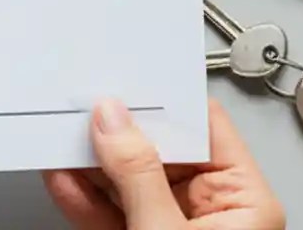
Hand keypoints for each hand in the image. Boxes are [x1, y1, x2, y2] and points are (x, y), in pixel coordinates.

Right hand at [42, 98, 284, 229]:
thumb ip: (139, 177)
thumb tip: (114, 122)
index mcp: (245, 202)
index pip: (204, 128)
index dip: (161, 104)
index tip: (120, 86)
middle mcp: (212, 212)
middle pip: (157, 151)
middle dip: (112, 134)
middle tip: (78, 112)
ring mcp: (171, 227)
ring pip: (125, 180)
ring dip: (87, 164)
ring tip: (58, 142)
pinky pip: (106, 208)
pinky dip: (80, 195)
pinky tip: (61, 178)